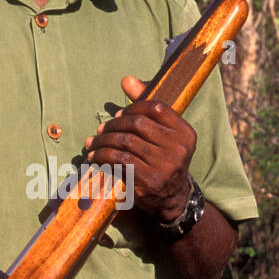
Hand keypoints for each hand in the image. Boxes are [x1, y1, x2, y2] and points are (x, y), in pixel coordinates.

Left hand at [84, 75, 195, 221]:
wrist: (172, 199)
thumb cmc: (164, 160)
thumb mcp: (163, 134)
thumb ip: (146, 106)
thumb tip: (126, 79)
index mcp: (185, 133)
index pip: (156, 107)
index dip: (133, 107)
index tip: (119, 115)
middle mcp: (178, 148)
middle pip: (137, 124)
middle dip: (113, 125)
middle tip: (100, 130)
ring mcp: (164, 165)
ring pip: (124, 142)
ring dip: (103, 142)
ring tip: (93, 144)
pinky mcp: (147, 180)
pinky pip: (118, 161)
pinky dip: (102, 157)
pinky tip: (95, 158)